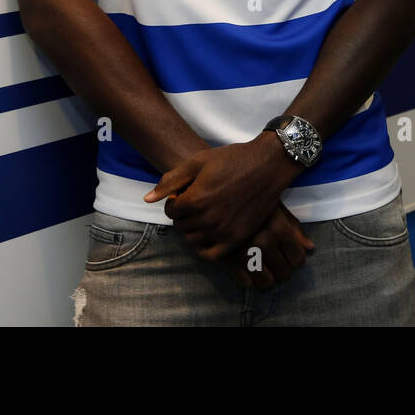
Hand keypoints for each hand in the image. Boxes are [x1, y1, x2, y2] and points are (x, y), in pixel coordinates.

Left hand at [143, 135, 303, 262]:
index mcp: (195, 199)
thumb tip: (147, 199)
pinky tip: (207, 234)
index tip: (185, 193)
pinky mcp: (237, 237)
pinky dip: (204, 249)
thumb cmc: (232, 159)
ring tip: (201, 216)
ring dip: (192, 229)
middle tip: (194, 204)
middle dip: (183, 215)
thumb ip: (171, 181)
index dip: (175, 201)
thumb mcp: (198, 162)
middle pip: (181, 226)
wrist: (267, 165)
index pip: (170, 211)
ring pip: (193, 240)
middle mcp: (208, 218)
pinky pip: (211, 255)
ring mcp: (223, 230)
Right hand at [218, 203, 316, 288]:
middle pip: (284, 273)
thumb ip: (294, 228)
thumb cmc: (250, 198)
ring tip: (268, 270)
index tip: (294, 259)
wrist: (216, 194)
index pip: (297, 258)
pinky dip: (250, 280)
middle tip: (281, 266)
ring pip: (266, 282)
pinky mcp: (226, 260)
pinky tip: (250, 269)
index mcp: (277, 228)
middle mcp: (262, 242)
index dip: (298, 261)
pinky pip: (245, 283)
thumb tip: (310, 249)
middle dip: (285, 272)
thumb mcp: (275, 207)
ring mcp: (244, 253)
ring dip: (270, 279)